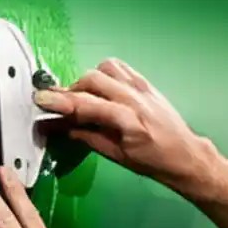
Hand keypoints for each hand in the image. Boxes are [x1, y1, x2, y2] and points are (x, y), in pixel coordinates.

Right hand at [36, 59, 215, 193]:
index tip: (42, 100)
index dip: (62, 101)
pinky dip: (104, 74)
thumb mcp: (117, 156)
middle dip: (71, 90)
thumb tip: (63, 126)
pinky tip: (101, 89)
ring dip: (88, 81)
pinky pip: (119, 67)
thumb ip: (89, 137)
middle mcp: (136, 99)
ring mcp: (142, 87)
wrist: (185, 153)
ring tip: (84, 97)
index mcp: (129, 122)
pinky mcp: (146, 82)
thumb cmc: (153, 161)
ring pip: (104, 68)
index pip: (89, 104)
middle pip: (93, 80)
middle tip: (61, 105)